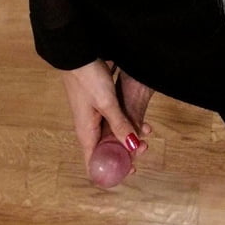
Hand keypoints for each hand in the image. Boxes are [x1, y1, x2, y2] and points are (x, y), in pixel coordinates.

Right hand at [60, 59, 149, 174]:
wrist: (77, 53)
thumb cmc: (87, 78)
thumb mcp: (107, 102)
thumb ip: (119, 125)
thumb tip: (132, 148)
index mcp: (86, 134)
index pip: (95, 165)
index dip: (112, 172)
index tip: (131, 169)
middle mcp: (89, 129)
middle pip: (107, 152)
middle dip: (126, 153)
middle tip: (144, 146)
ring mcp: (94, 117)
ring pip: (113, 136)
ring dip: (129, 137)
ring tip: (147, 131)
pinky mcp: (100, 106)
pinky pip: (114, 122)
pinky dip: (127, 124)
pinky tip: (141, 121)